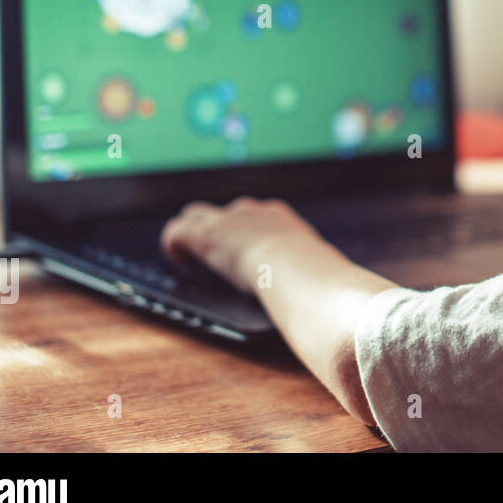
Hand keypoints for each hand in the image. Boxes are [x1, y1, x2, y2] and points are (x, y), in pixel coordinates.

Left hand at [161, 197, 324, 294]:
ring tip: (188, 255)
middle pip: (225, 211)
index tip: (247, 252)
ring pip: (196, 213)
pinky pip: (177, 231)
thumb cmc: (314, 273)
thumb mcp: (316, 268)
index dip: (247, 233)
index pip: (256, 216)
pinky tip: (176, 260)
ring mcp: (226, 220)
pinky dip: (173, 244)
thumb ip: (313, 274)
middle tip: (216, 254)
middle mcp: (251, 211)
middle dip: (218, 227)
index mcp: (279, 217)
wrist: (295, 266)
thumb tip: (328, 291)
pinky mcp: (204, 235)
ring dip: (191, 231)